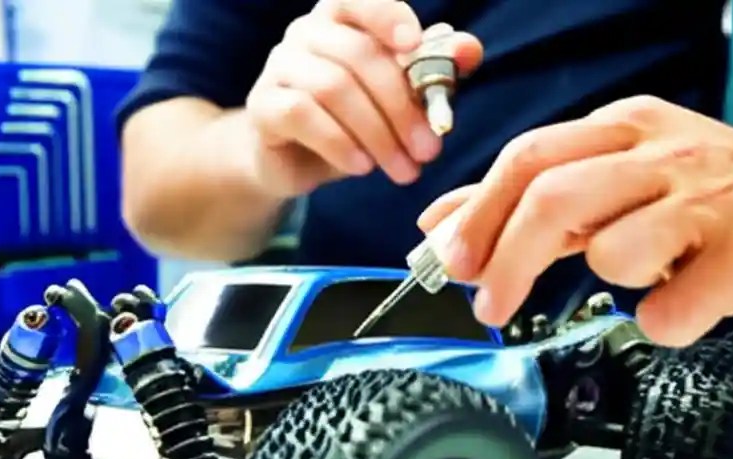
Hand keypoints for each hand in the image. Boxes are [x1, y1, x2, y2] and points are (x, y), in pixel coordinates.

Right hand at [245, 0, 482, 197]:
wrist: (295, 163)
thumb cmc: (353, 122)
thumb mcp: (398, 99)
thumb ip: (433, 71)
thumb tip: (469, 50)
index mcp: (341, 18)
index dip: (386, 15)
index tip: (413, 44)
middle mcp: (305, 33)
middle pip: (358, 55)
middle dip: (401, 106)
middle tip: (429, 150)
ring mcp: (279, 67)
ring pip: (333, 88)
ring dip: (377, 133)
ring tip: (403, 170)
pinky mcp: (263, 106)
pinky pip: (301, 115)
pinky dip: (338, 142)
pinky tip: (361, 167)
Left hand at [419, 95, 732, 345]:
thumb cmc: (727, 199)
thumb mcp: (628, 175)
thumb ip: (537, 197)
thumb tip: (443, 225)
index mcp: (629, 132)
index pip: (529, 158)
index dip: (478, 213)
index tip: (449, 261)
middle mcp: (666, 158)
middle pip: (555, 197)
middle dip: (506, 259)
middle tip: (488, 304)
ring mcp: (711, 205)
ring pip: (614, 250)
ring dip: (609, 278)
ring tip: (644, 277)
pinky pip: (672, 309)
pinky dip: (663, 322)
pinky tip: (684, 308)